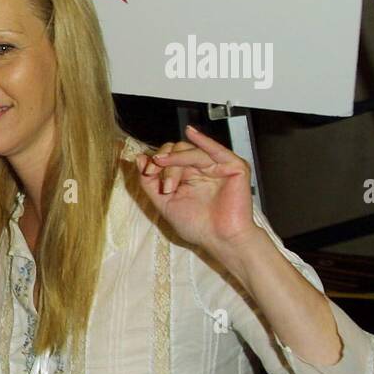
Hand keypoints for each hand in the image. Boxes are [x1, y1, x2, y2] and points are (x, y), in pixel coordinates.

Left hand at [134, 125, 260, 253]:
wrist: (219, 240)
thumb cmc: (197, 226)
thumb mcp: (164, 202)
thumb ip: (150, 182)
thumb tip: (139, 158)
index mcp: (186, 175)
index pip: (168, 157)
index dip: (155, 161)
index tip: (147, 173)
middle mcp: (201, 169)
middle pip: (178, 151)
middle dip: (166, 165)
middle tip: (164, 186)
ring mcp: (217, 167)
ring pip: (192, 152)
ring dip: (177, 163)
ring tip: (170, 184)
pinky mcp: (234, 167)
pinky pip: (217, 150)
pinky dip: (204, 141)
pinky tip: (191, 133)